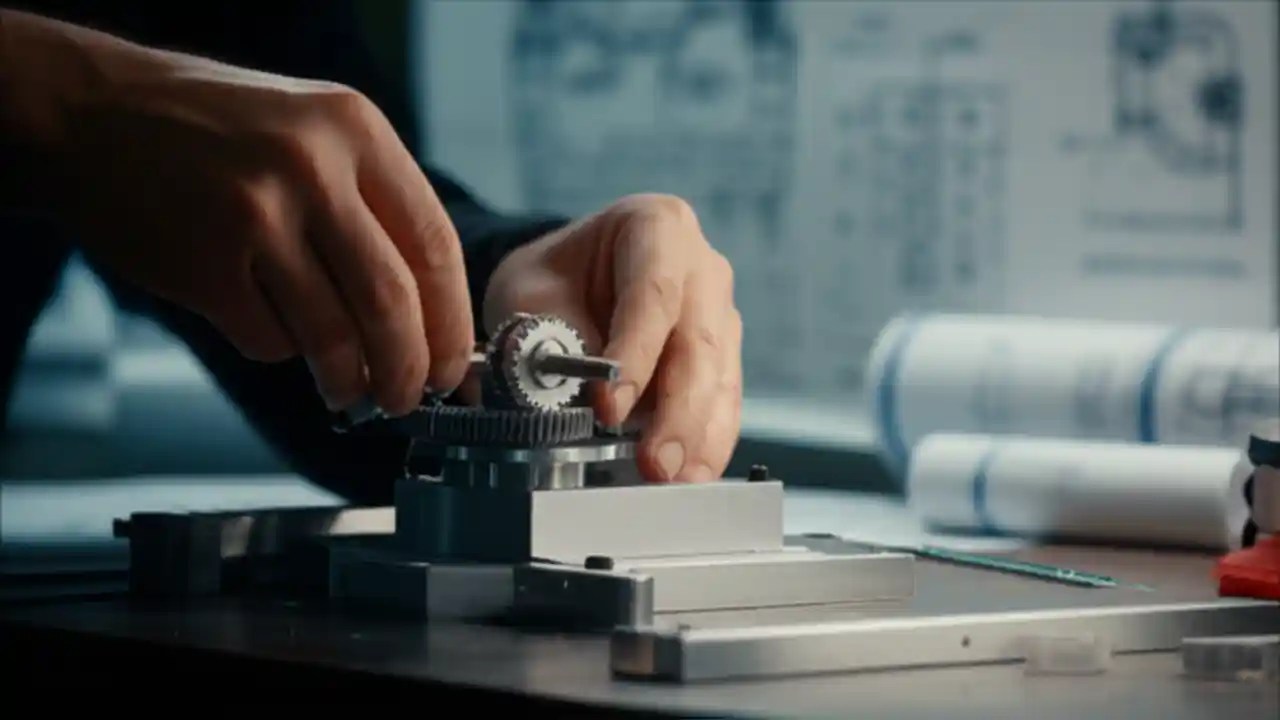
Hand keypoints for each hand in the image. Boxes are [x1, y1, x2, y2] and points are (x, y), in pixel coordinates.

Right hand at [28, 16, 471, 415]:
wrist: (93, 113)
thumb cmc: (217, 130)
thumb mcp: (315, 129)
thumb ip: (374, 204)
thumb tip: (430, 312)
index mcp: (354, 130)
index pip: (434, 244)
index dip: (452, 321)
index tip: (455, 366)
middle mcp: (311, 168)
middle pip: (392, 301)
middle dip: (409, 368)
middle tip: (408, 396)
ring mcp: (254, 216)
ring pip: (333, 335)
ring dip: (350, 380)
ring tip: (350, 391)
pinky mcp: (204, 266)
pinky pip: (269, 340)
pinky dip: (280, 352)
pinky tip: (271, 330)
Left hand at [484, 194, 742, 483]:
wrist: (570, 281)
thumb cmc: (553, 279)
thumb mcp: (529, 291)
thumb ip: (545, 336)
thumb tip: (568, 397)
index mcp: (657, 226)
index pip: (653, 293)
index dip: (635, 354)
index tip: (607, 408)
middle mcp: (703, 268)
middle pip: (699, 343)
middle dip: (676, 411)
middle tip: (653, 462)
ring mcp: (720, 316)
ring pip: (719, 380)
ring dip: (696, 437)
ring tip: (670, 479)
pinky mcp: (723, 363)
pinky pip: (723, 406)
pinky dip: (705, 444)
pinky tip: (690, 475)